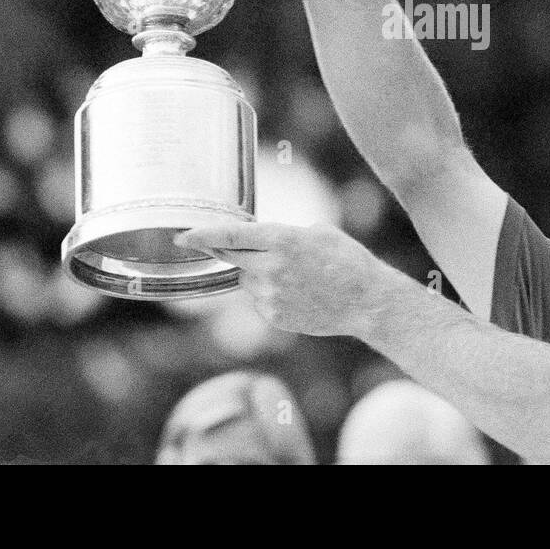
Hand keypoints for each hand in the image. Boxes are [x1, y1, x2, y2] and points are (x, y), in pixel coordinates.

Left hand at [175, 220, 385, 336]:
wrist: (367, 301)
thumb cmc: (348, 260)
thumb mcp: (319, 232)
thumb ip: (284, 234)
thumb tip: (262, 239)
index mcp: (281, 240)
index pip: (230, 235)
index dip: (203, 235)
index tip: (182, 236)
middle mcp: (270, 268)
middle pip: (232, 257)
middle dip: (224, 250)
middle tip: (216, 246)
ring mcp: (270, 296)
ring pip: (246, 280)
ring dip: (257, 273)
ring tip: (293, 274)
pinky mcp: (274, 317)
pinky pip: (260, 300)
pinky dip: (271, 293)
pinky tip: (299, 293)